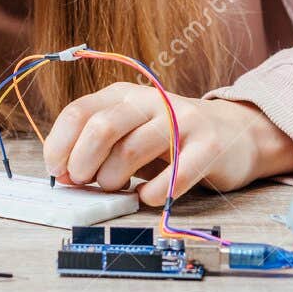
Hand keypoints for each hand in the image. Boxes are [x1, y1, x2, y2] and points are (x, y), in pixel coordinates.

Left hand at [41, 83, 292, 206]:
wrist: (234, 133)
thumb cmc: (169, 139)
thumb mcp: (129, 131)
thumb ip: (97, 146)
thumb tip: (64, 175)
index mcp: (123, 95)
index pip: (79, 112)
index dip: (60, 145)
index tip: (58, 172)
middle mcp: (151, 100)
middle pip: (102, 127)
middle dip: (84, 162)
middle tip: (85, 183)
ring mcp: (182, 120)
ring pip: (132, 150)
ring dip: (115, 179)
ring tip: (118, 189)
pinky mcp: (208, 145)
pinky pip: (174, 174)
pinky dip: (153, 193)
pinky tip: (148, 196)